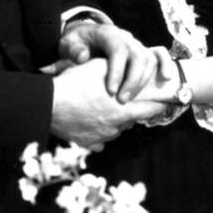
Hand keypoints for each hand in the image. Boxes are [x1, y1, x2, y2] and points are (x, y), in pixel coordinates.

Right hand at [50, 58, 164, 150]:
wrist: (48, 105)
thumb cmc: (74, 83)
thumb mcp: (99, 68)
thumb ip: (118, 70)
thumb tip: (130, 68)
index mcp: (123, 110)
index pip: (151, 109)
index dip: (158, 104)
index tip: (164, 102)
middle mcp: (115, 127)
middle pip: (133, 120)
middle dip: (133, 111)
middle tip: (132, 103)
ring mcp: (101, 137)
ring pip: (116, 129)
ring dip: (116, 121)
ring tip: (108, 110)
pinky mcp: (87, 143)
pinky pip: (99, 141)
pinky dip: (99, 133)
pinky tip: (93, 124)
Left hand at [58, 22, 176, 102]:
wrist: (84, 37)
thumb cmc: (76, 43)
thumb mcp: (69, 43)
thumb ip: (73, 50)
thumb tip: (83, 57)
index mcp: (107, 33)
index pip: (118, 50)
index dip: (117, 71)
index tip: (111, 91)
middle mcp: (125, 36)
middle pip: (137, 55)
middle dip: (132, 80)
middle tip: (122, 101)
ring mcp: (135, 43)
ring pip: (148, 58)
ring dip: (143, 80)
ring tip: (131, 99)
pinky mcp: (142, 50)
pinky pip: (159, 53)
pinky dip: (165, 64)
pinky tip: (166, 79)